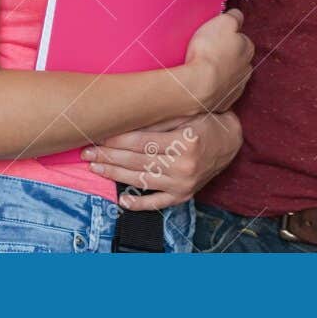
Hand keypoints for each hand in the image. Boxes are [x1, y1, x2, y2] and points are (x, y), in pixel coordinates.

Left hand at [81, 111, 242, 210]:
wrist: (230, 142)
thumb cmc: (205, 123)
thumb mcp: (185, 114)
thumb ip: (158, 119)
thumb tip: (126, 119)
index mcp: (185, 142)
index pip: (142, 141)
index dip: (117, 139)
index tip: (98, 134)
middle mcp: (184, 165)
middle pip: (137, 161)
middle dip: (108, 156)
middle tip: (87, 151)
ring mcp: (184, 184)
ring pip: (141, 180)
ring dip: (115, 174)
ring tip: (95, 166)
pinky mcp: (184, 195)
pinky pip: (157, 203)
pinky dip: (138, 203)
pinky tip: (121, 199)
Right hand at [180, 9, 253, 111]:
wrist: (197, 86)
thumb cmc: (210, 51)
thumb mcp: (224, 22)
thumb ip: (234, 17)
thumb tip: (237, 16)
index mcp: (248, 49)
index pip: (241, 37)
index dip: (228, 35)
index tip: (216, 36)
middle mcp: (246, 69)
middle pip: (236, 58)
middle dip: (226, 55)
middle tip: (207, 51)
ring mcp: (235, 88)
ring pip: (229, 76)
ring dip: (220, 72)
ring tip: (201, 68)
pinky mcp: (223, 103)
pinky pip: (219, 93)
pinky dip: (213, 88)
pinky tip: (201, 83)